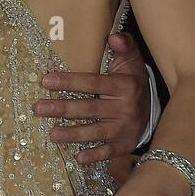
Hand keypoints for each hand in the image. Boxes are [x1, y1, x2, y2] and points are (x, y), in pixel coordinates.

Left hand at [33, 32, 148, 162]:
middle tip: (38, 108)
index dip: (70, 81)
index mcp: (124, 86)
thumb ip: (123, 47)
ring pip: (97, 132)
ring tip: (52, 134)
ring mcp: (126, 128)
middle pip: (90, 109)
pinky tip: (78, 158)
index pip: (93, 83)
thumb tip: (114, 36)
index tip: (45, 80)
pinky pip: (110, 152)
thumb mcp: (130, 61)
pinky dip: (95, 156)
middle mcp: (126, 109)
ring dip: (74, 134)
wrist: (156, 107)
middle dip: (62, 109)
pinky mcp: (126, 144)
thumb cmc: (132, 80)